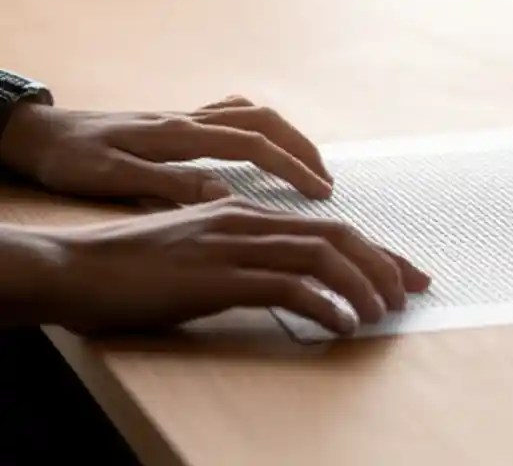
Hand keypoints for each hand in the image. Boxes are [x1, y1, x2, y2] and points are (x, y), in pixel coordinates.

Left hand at [0, 95, 332, 203]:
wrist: (37, 133)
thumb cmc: (70, 161)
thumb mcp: (114, 179)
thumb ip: (171, 185)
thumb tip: (227, 195)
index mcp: (179, 135)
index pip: (253, 145)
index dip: (292, 168)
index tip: (321, 193)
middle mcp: (189, 118)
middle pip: (265, 122)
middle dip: (302, 149)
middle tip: (327, 182)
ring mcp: (184, 116)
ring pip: (253, 114)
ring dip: (287, 136)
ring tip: (307, 166)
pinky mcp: (177, 121)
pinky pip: (233, 114)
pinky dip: (260, 128)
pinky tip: (263, 146)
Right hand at [29, 197, 430, 335]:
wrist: (74, 266)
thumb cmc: (130, 266)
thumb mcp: (197, 250)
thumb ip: (240, 255)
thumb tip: (283, 278)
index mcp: (245, 213)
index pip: (326, 227)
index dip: (373, 249)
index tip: (405, 272)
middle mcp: (247, 221)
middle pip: (336, 234)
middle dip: (383, 262)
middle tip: (414, 291)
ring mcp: (233, 246)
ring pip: (321, 256)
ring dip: (362, 285)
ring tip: (385, 313)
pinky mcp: (217, 276)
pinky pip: (289, 287)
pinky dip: (325, 304)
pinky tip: (343, 324)